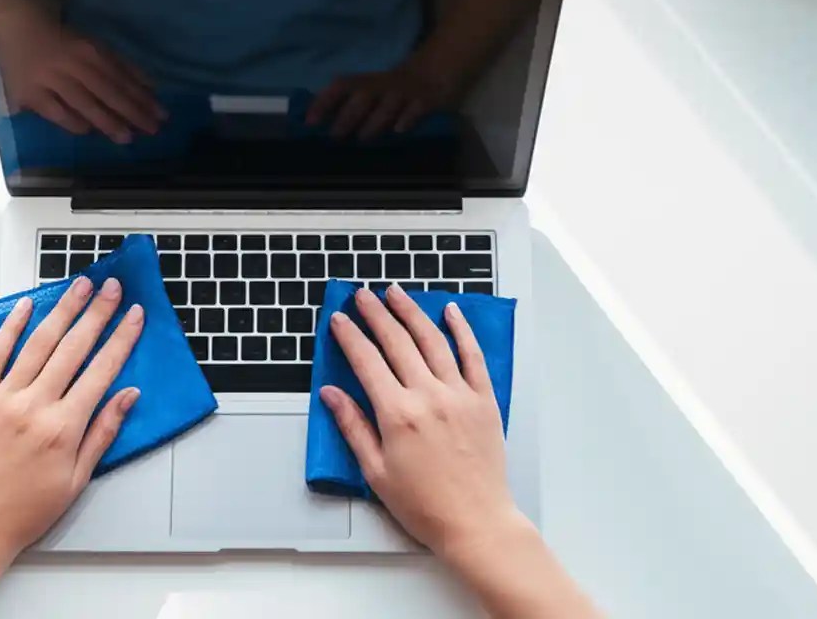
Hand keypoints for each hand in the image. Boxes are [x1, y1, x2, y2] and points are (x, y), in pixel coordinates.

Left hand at [0, 276, 143, 570]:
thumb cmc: (23, 511)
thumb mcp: (76, 480)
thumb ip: (103, 433)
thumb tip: (128, 395)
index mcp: (63, 429)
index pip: (101, 371)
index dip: (121, 338)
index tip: (133, 314)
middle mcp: (33, 408)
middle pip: (73, 348)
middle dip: (96, 313)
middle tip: (111, 287)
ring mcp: (0, 400)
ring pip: (37, 344)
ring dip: (62, 311)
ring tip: (79, 286)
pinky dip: (11, 328)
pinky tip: (26, 306)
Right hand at [1, 23, 165, 143]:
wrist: (14, 27)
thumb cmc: (60, 40)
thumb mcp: (93, 46)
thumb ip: (120, 65)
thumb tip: (149, 87)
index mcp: (90, 51)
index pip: (122, 78)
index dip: (142, 97)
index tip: (161, 115)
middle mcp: (72, 64)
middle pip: (108, 91)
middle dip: (132, 112)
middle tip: (152, 130)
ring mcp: (50, 79)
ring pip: (84, 103)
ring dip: (108, 121)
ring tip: (127, 138)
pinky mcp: (30, 93)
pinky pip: (55, 111)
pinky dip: (72, 121)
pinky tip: (88, 131)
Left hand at [305, 62, 448, 139]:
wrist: (436, 69)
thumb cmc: (394, 87)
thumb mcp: (372, 89)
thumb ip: (349, 104)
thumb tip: (318, 122)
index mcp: (367, 82)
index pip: (340, 86)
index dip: (323, 102)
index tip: (309, 121)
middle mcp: (383, 86)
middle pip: (362, 97)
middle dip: (347, 116)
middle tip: (335, 135)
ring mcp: (405, 93)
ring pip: (387, 105)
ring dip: (374, 121)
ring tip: (363, 137)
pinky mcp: (426, 100)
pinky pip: (417, 108)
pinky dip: (408, 118)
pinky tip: (399, 130)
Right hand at [320, 285, 519, 559]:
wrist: (476, 522)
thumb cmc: (425, 505)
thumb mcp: (375, 471)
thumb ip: (353, 427)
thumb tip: (331, 394)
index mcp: (397, 415)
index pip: (366, 362)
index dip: (350, 336)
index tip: (339, 320)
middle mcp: (429, 397)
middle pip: (397, 342)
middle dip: (376, 314)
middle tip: (362, 296)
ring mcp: (459, 395)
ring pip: (432, 340)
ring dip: (411, 312)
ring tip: (396, 293)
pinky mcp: (484, 400)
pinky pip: (472, 356)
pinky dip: (461, 330)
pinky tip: (451, 312)